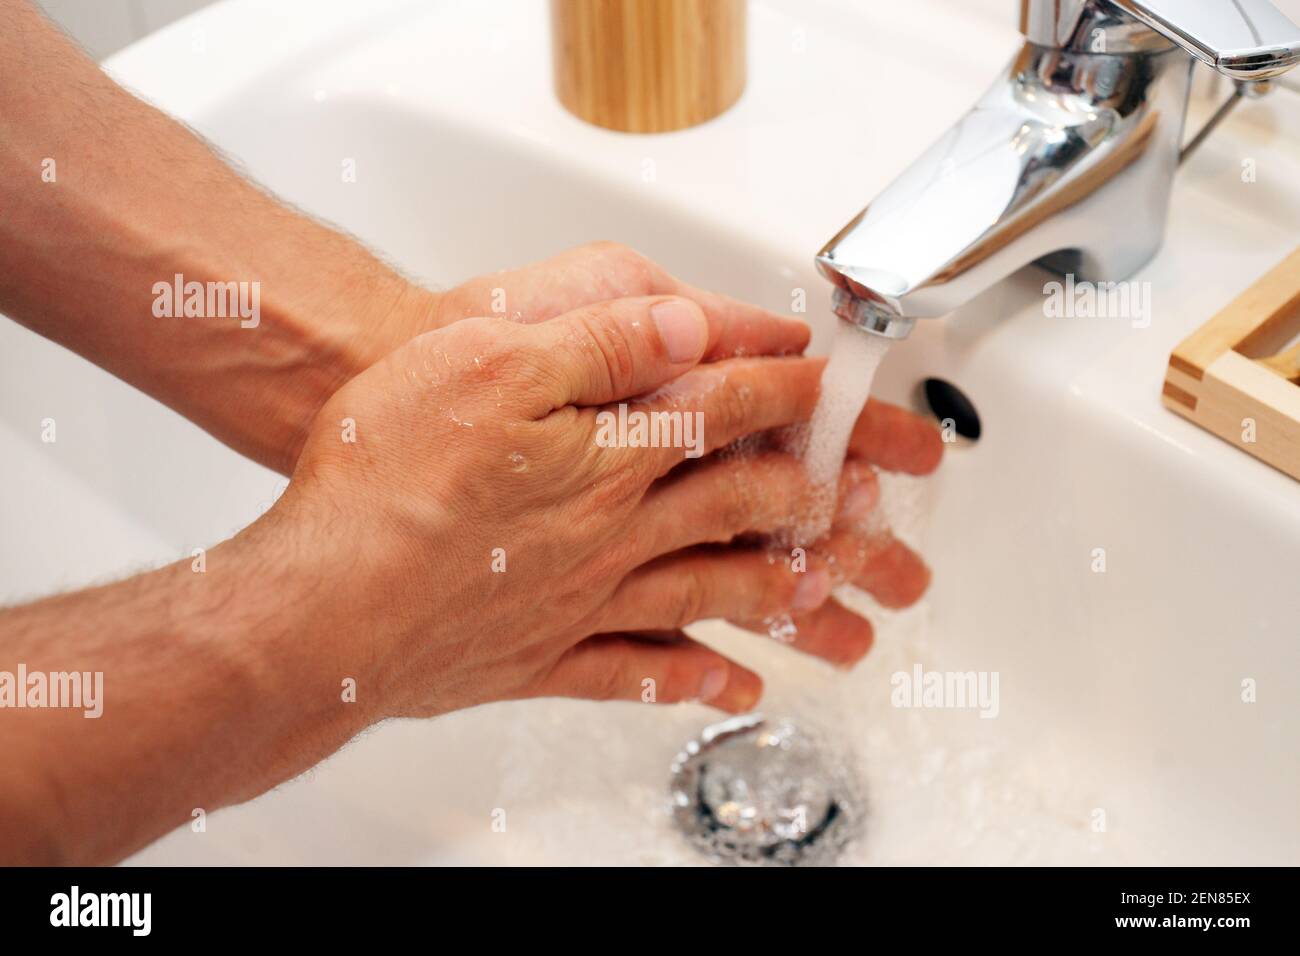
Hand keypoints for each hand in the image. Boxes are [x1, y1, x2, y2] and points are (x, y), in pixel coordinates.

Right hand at [411, 243, 944, 662]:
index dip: (786, 388)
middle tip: (882, 510)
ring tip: (838, 603)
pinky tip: (729, 686)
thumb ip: (601, 342)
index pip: (723, 408)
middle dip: (822, 500)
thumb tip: (689, 328)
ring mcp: (581, 603)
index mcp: (609, 456)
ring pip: (712, 593)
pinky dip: (691, 678)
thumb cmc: (388, 480)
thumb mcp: (490, 363)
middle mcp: (613, 535)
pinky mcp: (537, 656)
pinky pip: (636, 672)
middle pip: (743, 508)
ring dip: (784, 594)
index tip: (835, 386)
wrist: (319, 608)